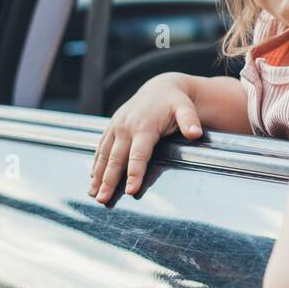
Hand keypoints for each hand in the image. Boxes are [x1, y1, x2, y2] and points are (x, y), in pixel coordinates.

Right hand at [89, 73, 203, 202]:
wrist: (159, 87)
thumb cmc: (174, 102)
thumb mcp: (185, 108)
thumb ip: (190, 121)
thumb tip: (196, 134)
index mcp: (144, 126)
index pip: (138, 155)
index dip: (134, 173)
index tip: (130, 190)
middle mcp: (126, 128)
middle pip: (116, 159)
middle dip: (109, 180)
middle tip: (102, 199)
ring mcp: (116, 128)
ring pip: (104, 155)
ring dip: (98, 176)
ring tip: (93, 195)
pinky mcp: (111, 128)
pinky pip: (100, 148)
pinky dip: (95, 164)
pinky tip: (92, 180)